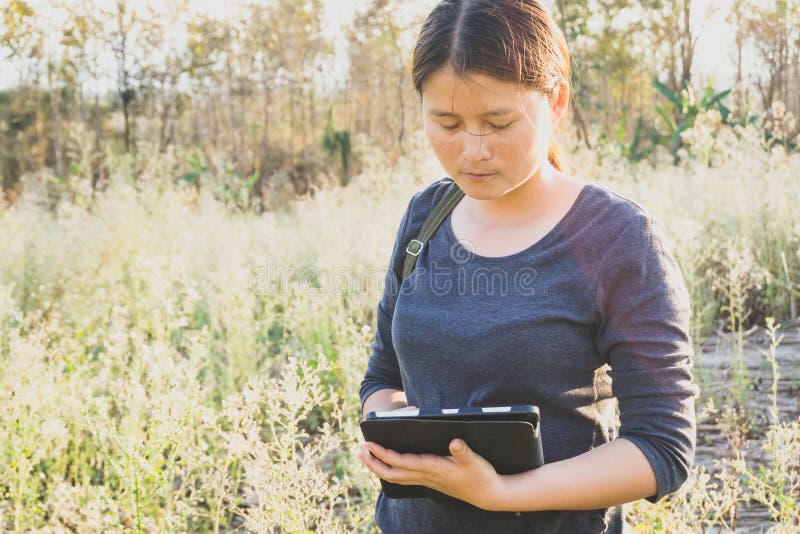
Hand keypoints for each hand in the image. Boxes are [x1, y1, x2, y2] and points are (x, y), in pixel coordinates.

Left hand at [357, 437, 505, 510]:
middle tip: (359, 450)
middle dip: (373, 462)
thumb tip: (454, 442)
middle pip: (392, 472)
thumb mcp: (475, 461)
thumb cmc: (481, 476)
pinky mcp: (429, 481)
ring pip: (395, 477)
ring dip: (378, 466)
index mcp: (433, 468)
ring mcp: (426, 480)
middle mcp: (426, 476)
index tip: (369, 445)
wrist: (488, 495)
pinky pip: (403, 477)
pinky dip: (390, 470)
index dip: (384, 454)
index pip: (401, 462)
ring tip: (365, 455)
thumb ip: (463, 451)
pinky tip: (385, 464)